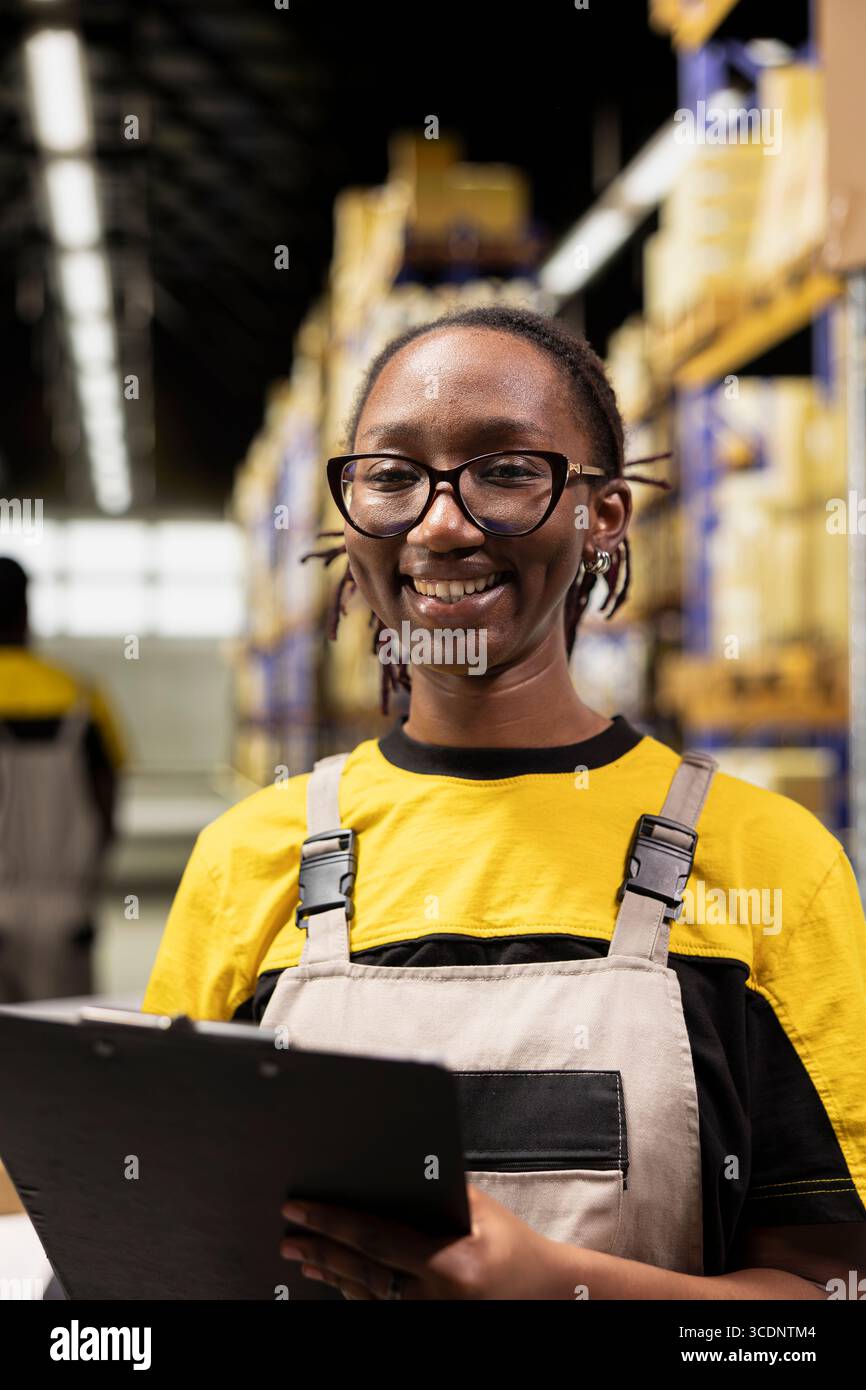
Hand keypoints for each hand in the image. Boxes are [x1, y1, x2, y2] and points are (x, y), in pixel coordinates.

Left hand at [279, 1183, 571, 1299]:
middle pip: (361, 1274)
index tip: (299, 1209)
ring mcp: (431, 1321)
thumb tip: (378, 1175)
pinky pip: (381, 1312)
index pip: (375, 1239)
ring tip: (302, 1257)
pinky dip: (353, 1294)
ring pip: (366, 1298)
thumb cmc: (510, 1244)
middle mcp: (437, 1300)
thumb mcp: (476, 1210)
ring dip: (330, 1275)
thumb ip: (431, 1195)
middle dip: (319, 1252)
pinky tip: (334, 1280)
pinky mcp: (428, 1329)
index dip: (331, 1223)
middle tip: (288, 1236)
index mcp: (450, 1264)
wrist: (544, 1292)